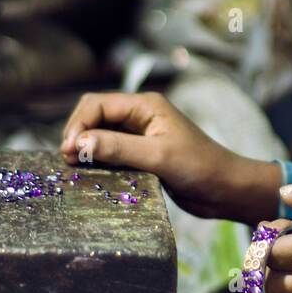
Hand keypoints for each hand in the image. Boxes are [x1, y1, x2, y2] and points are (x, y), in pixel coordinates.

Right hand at [59, 91, 278, 222]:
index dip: (78, 124)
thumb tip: (78, 142)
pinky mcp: (140, 153)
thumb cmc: (199, 167)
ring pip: (100, 133)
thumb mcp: (158, 157)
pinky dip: (97, 159)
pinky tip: (89, 173)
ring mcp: (139, 134)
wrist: (225, 188)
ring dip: (85, 147)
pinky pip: (110, 151)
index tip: (67, 151)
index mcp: (145, 105)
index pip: (98, 104)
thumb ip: (118, 148)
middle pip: (94, 115)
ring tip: (73, 168)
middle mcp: (140, 115)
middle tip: (66, 161)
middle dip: (77, 133)